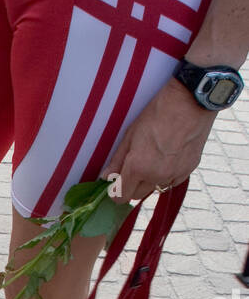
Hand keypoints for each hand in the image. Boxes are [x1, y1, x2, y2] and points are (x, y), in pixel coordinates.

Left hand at [103, 76, 214, 201]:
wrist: (191, 102)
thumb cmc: (158, 113)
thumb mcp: (131, 134)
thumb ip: (118, 160)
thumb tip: (106, 177)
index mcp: (138, 167)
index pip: (121, 197)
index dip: (116, 193)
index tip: (115, 185)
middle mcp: (156, 176)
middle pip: (137, 195)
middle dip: (132, 185)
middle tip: (133, 167)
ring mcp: (174, 175)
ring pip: (155, 188)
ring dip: (150, 180)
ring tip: (154, 157)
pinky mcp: (188, 170)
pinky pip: (172, 181)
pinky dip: (167, 175)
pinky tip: (169, 156)